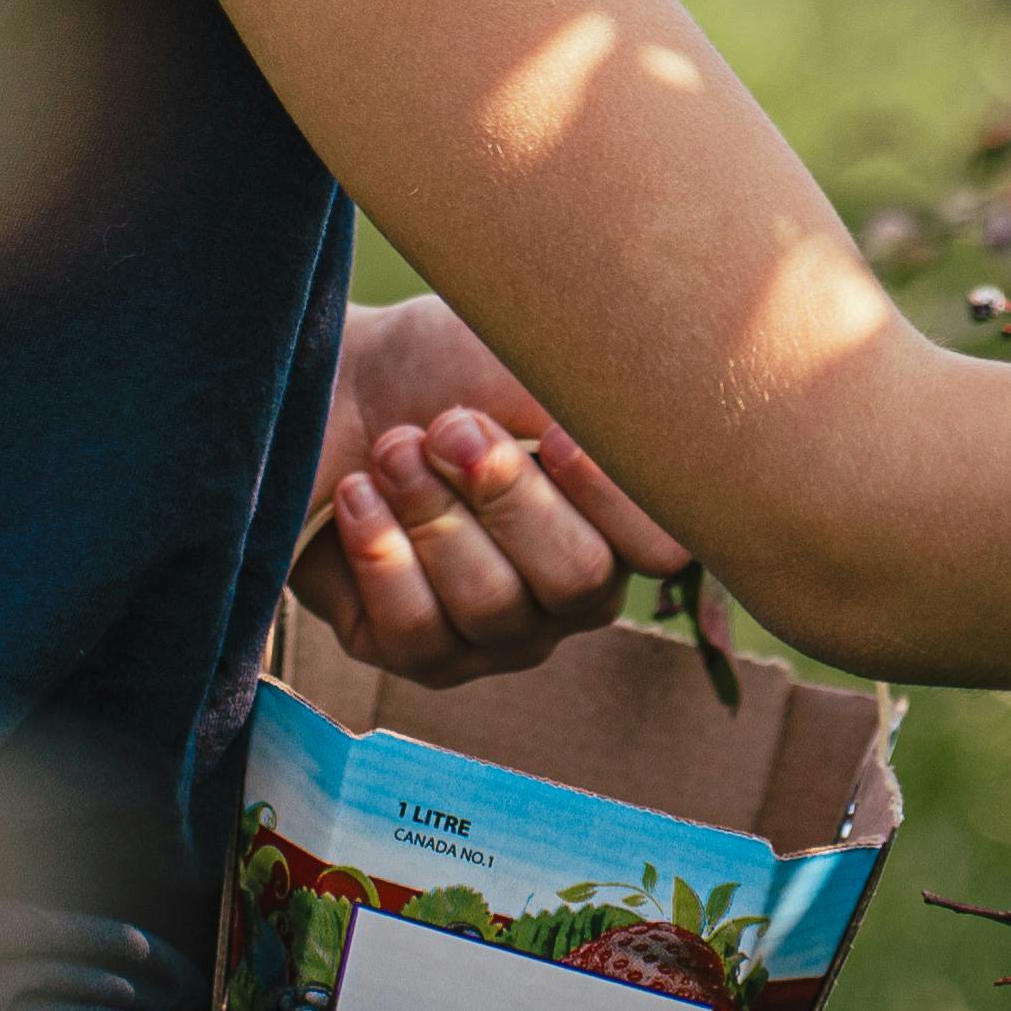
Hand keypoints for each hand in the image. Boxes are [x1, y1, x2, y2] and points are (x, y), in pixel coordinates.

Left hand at [295, 295, 692, 692]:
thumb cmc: (441, 364)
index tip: (549, 431)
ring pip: (492, 606)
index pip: (660, 547)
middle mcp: (565, 590)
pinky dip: (382, 553)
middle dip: (505, 494)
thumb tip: (678, 422)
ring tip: (392, 448)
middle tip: (449, 427)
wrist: (332, 380)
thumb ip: (605, 402)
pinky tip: (357, 494)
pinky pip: (417, 634)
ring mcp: (493, 632)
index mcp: (615, 520)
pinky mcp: (413, 652)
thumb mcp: (534, 358)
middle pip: (576, 580)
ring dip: (433, 512)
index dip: (611, 496)